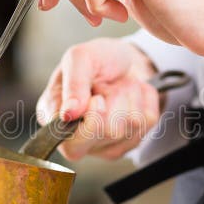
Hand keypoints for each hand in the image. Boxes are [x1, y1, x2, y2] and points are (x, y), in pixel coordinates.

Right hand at [36, 38, 160, 160]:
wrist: (123, 58)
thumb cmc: (96, 59)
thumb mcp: (80, 58)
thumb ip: (73, 84)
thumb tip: (68, 114)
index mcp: (56, 122)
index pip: (73, 143)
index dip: (92, 118)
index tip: (97, 96)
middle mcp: (78, 140)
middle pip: (109, 132)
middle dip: (114, 99)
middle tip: (104, 85)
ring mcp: (107, 145)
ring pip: (131, 126)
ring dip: (128, 95)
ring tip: (116, 86)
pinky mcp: (133, 140)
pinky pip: (148, 121)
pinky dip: (144, 98)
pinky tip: (131, 93)